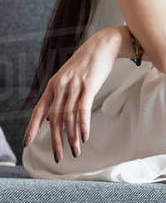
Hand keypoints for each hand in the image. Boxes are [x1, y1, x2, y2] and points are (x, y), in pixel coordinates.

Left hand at [23, 27, 124, 163]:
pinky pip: (83, 108)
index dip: (32, 127)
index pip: (39, 110)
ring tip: (75, 151)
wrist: (101, 46)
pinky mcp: (88, 85)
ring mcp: (74, 85)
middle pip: (55, 118)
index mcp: (52, 86)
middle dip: (56, 140)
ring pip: (69, 116)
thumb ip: (59, 98)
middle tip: (58, 157)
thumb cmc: (86, 65)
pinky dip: (83, 124)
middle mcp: (60, 86)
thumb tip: (52, 119)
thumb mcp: (67, 79)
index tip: (27, 143)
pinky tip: (84, 136)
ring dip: (71, 136)